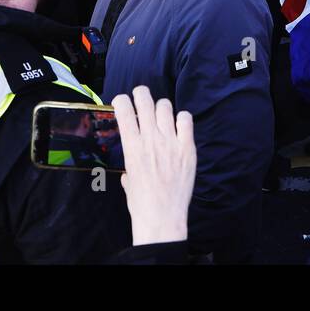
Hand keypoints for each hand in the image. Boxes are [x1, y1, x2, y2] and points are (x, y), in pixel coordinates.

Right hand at [113, 85, 195, 246]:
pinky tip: (179, 125)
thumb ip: (129, 165)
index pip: (123, 110)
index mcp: (132, 146)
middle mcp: (151, 139)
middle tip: (140, 96)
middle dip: (140, 94)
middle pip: (145, 101)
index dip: (121, 100)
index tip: (122, 101)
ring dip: (160, 106)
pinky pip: (186, 120)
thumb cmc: (141, 202)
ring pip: (165, 107)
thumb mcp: (127, 179)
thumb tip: (131, 168)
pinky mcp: (188, 148)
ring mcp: (171, 142)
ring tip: (160, 113)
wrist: (162, 216)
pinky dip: (181, 118)